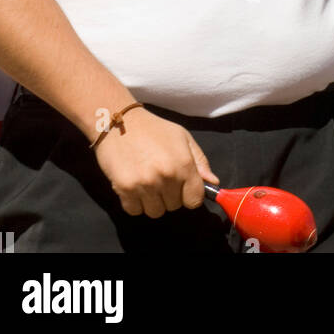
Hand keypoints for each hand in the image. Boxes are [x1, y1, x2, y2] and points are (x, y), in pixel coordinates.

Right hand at [93, 107, 218, 219]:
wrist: (120, 121)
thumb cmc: (154, 129)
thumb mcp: (183, 138)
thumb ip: (200, 162)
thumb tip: (213, 183)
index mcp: (183, 164)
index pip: (194, 200)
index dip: (190, 195)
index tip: (183, 188)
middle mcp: (166, 176)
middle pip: (174, 207)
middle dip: (170, 195)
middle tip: (160, 176)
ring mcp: (145, 184)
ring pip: (155, 212)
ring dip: (152, 201)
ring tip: (147, 180)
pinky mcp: (124, 189)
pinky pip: (134, 211)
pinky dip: (134, 202)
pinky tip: (134, 183)